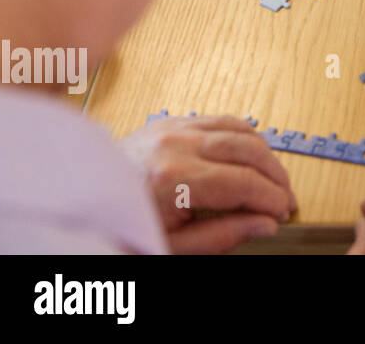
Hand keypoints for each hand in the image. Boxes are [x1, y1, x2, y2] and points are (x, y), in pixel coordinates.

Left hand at [121, 114, 295, 253]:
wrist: (79, 202)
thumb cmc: (120, 225)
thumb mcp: (172, 245)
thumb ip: (223, 235)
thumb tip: (265, 223)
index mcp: (174, 179)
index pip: (244, 183)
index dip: (272, 198)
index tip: (283, 213)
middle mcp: (176, 145)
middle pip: (249, 151)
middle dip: (276, 176)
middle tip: (285, 198)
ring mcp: (173, 127)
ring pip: (241, 130)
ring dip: (265, 154)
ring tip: (273, 178)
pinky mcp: (170, 120)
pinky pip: (221, 119)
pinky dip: (244, 135)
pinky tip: (252, 154)